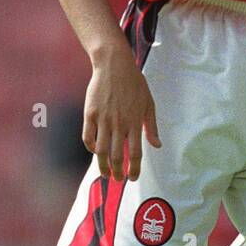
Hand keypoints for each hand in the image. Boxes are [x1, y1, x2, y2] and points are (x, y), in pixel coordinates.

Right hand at [82, 42, 161, 181]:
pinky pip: (88, 137)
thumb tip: (157, 146)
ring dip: (103, 166)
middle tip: (117, 180)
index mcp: (135, 122)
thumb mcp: (149, 104)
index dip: (134, 169)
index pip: (136, 153)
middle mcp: (119, 123)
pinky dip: (91, 148)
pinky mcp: (90, 113)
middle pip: (117, 156)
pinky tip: (95, 152)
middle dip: (117, 172)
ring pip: (101, 151)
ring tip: (105, 174)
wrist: (114, 66)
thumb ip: (152, 127)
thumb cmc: (134, 84)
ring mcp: (103, 119)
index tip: (133, 178)